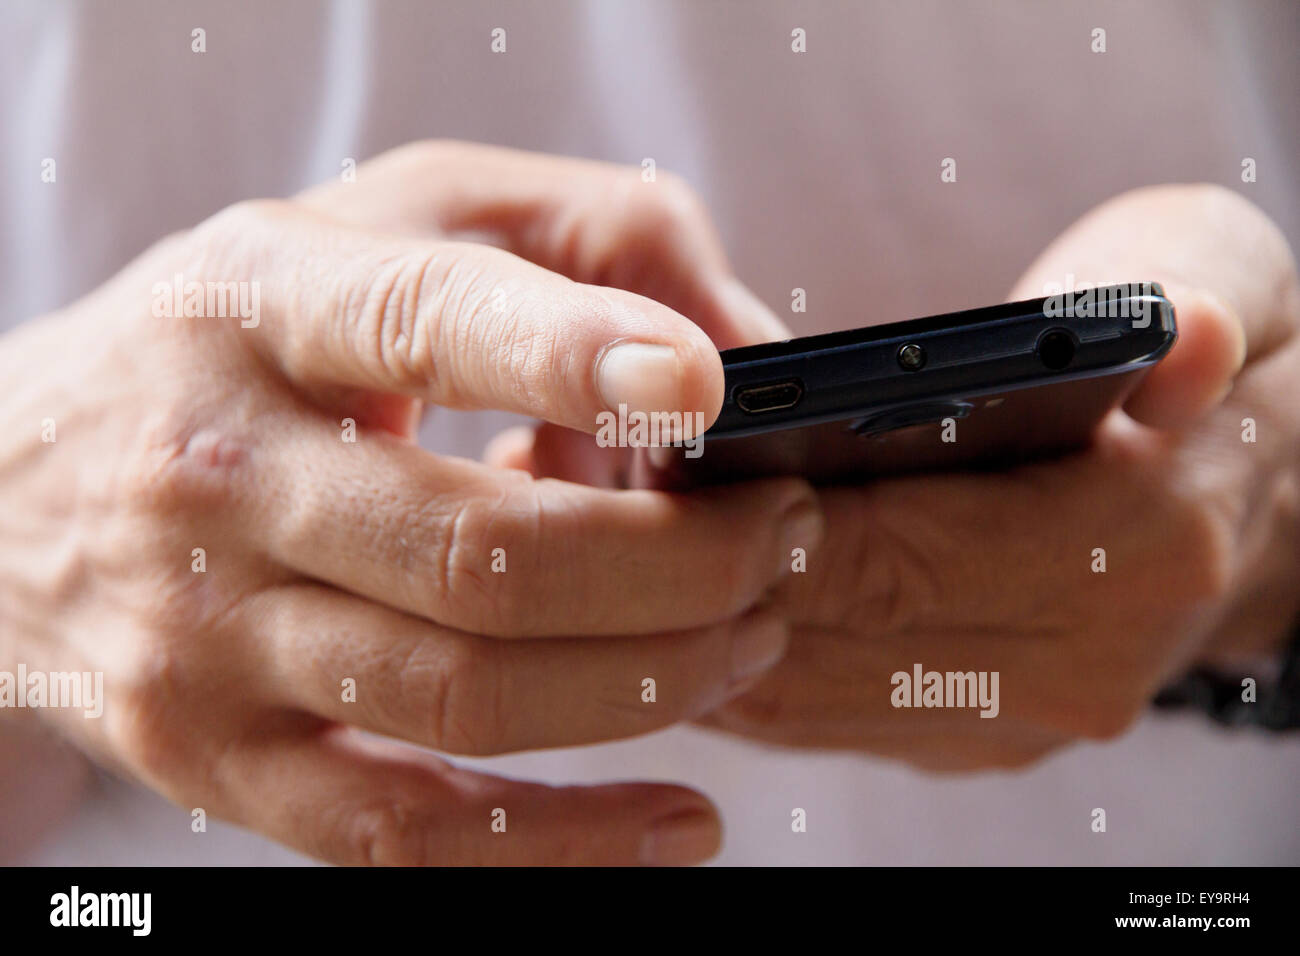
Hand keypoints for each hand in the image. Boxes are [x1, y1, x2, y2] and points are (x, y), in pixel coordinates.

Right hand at [0, 142, 821, 863]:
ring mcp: (208, 639)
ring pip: (469, 698)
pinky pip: (409, 832)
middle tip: (782, 537)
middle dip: (682, 563)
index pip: (419, 323)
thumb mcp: (374, 222)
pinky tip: (682, 821)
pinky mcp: (216, 759)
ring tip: (750, 635)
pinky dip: (568, 842)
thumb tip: (739, 343)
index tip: (705, 388)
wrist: (11, 484)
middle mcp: (219, 476)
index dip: (570, 353)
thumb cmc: (238, 340)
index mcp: (259, 308)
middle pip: (486, 555)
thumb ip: (568, 235)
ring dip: (654, 682)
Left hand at [495, 184, 1299, 769]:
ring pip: (801, 696)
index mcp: (1137, 549)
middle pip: (832, 638)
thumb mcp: (1221, 282)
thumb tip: (1182, 341)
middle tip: (596, 493)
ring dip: (691, 619)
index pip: (908, 554)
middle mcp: (1075, 660)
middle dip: (702, 569)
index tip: (666, 470)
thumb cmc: (1217, 366)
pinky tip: (660, 590)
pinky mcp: (966, 734)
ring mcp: (1014, 716)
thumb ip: (1189, 305)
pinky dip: (726, 655)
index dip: (772, 519)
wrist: (1253, 480)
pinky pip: (811, 716)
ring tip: (606, 531)